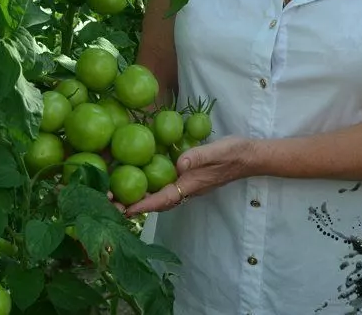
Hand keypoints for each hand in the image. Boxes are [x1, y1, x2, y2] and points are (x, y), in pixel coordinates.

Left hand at [119, 136, 258, 215]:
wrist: (251, 156)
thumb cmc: (234, 153)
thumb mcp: (217, 150)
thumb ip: (198, 156)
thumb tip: (178, 163)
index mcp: (191, 184)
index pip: (164, 198)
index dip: (144, 204)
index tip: (125, 210)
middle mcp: (187, 189)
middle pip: (158, 202)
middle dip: (136, 206)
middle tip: (111, 205)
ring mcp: (188, 186)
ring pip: (161, 197)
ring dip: (141, 199)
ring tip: (119, 197)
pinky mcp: (189, 180)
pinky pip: (166, 189)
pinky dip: (151, 189)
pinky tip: (140, 181)